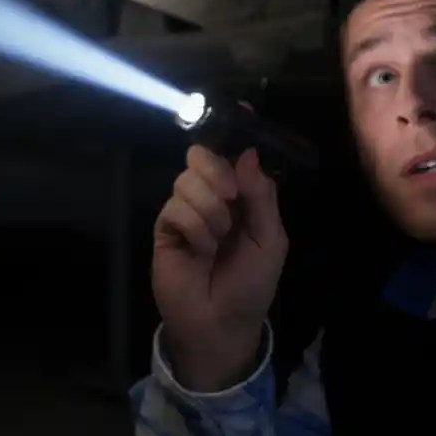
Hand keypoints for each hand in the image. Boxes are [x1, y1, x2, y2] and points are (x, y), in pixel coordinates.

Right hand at [152, 145, 286, 391]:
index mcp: (240, 196)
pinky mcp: (165, 228)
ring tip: (218, 239)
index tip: (242, 112)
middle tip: (230, 196)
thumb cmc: (251, 284)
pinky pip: (175, 207)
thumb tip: (249, 153)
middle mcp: (211, 197)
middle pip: (203, 156)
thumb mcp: (271, 240)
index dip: (235, 132)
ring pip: (188, 180)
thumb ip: (261, 196)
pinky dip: (194, 227)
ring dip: (209, 209)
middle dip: (217, 170)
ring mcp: (185, 211)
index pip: (233, 154)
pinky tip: (201, 250)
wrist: (222, 322)